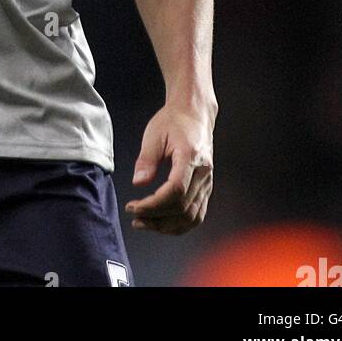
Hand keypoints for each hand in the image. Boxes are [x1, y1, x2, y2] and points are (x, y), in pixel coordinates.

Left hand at [125, 100, 214, 234]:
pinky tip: (162, 223)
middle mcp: (203, 173)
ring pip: (192, 217)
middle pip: (183, 208)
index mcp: (190, 157)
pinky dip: (180, 224)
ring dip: (168, 226)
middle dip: (156, 218)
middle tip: (134, 216)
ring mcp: (207, 183)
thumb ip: (146, 160)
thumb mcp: (154, 134)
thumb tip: (138, 184)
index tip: (134, 207)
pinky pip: (197, 214)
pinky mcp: (206, 188)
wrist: (195, 114)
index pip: (176, 191)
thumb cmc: (173, 121)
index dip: (154, 204)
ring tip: (145, 223)